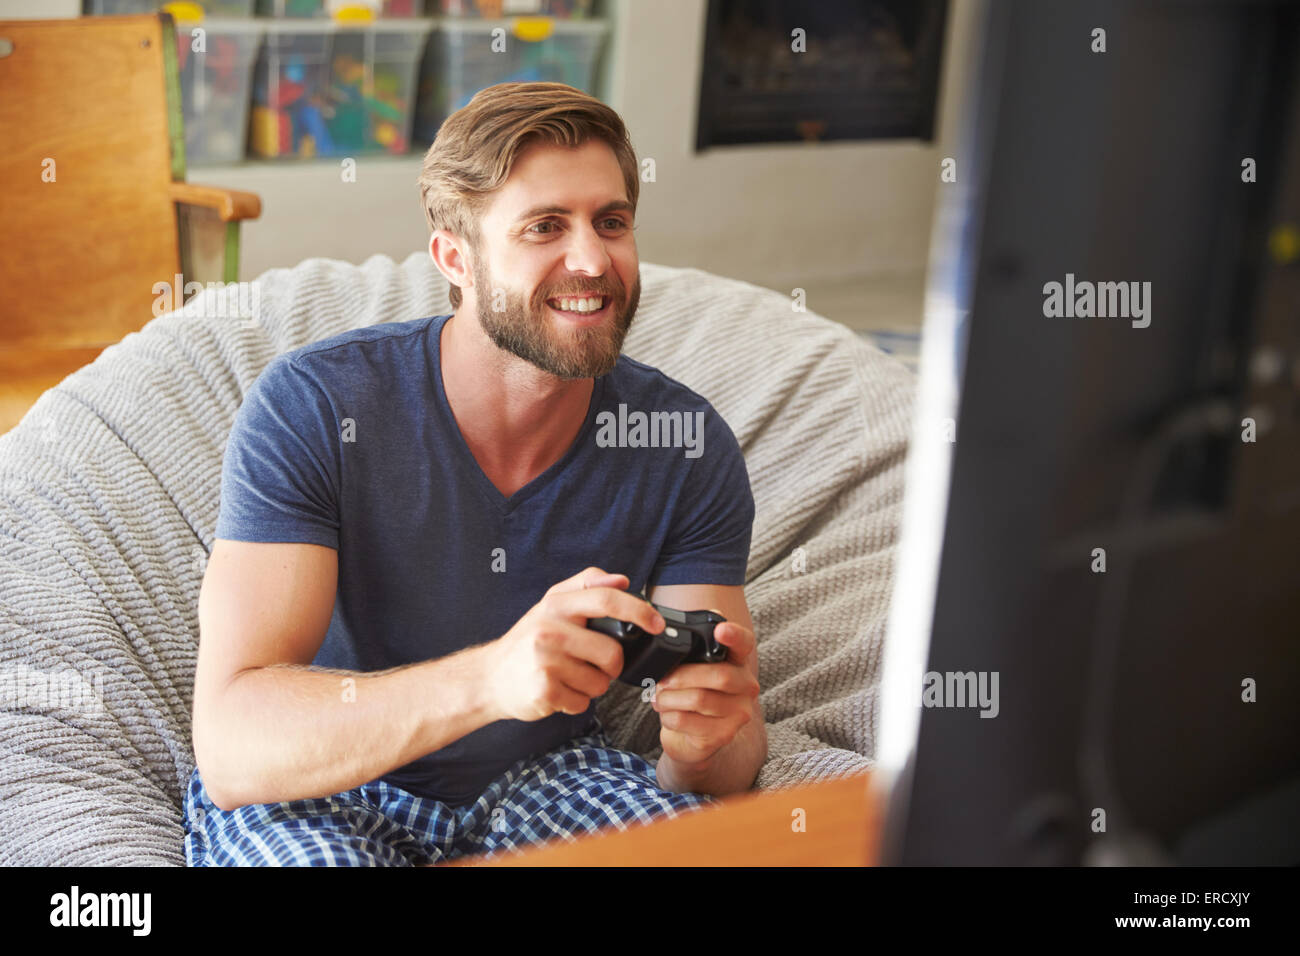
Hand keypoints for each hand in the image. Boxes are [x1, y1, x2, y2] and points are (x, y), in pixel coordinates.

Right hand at [483, 568, 665, 722]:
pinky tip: (558, 691)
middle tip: (594, 664)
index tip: (657, 624)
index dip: (638, 611)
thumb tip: (622, 580)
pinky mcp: (544, 690)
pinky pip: (583, 702)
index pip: (606, 599)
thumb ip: (586, 586)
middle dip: (612, 665)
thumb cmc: (527, 641)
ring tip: (569, 678)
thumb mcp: (552, 605)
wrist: (489, 678)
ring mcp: (545, 660)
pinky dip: (576, 701)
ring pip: (600, 682)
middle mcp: (549, 629)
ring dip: (592, 686)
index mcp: (556, 604)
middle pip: (611, 652)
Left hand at [652, 618, 759, 768]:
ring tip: (659, 697)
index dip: (734, 635)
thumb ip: (691, 648)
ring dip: (669, 698)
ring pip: (700, 699)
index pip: (744, 643)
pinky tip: (667, 713)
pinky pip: (686, 721)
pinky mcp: (723, 735)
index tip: (720, 630)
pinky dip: (667, 716)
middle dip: (682, 676)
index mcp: (738, 661)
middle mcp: (746, 686)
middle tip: (661, 681)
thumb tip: (674, 628)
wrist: (696, 735)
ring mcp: (739, 713)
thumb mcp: (694, 667)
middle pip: (720, 675)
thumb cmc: (693, 692)